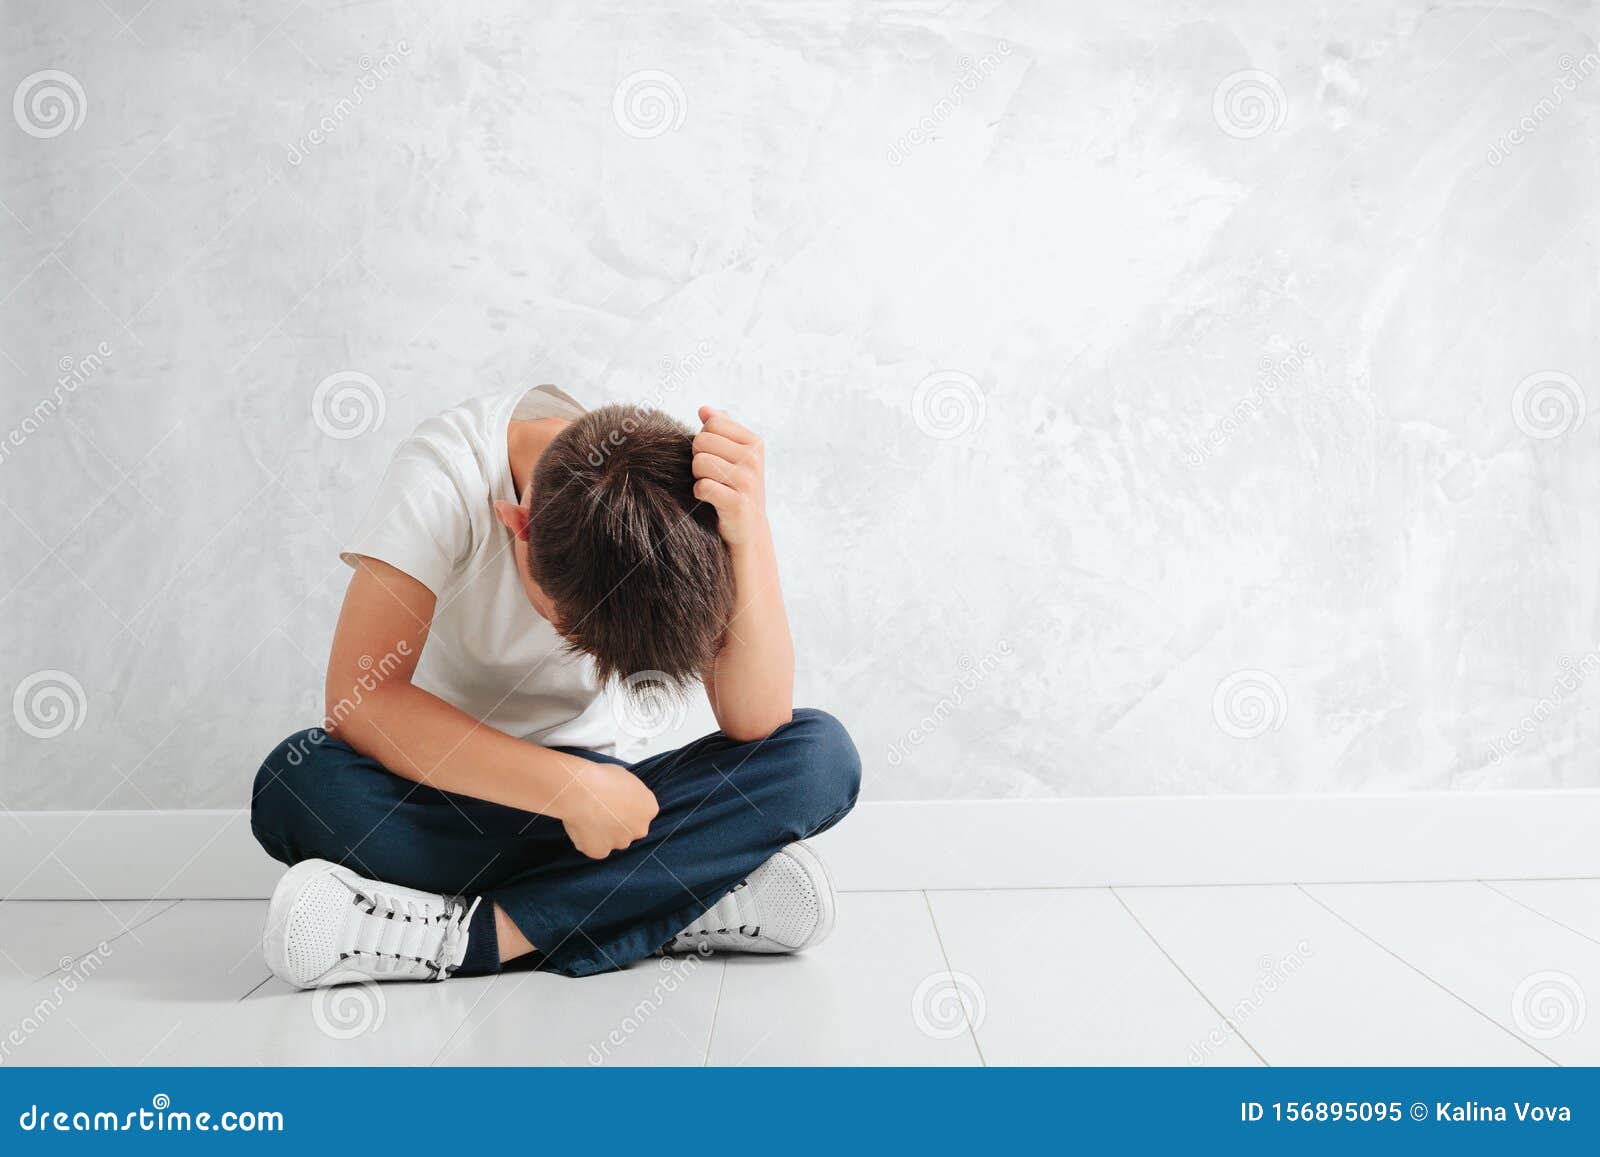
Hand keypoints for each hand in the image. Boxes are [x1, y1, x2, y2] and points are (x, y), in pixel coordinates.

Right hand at [560, 760, 658, 858]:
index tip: (614, 804)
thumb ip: (630, 794)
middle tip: (601, 813)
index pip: (641, 814)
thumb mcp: (626, 779)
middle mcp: (640, 829)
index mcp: (649, 808)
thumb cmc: (602, 777)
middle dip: (618, 825)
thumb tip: (622, 797)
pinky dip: (588, 840)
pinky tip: (580, 826)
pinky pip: (595, 848)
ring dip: (603, 834)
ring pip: (612, 841)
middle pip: (630, 830)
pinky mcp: (601, 852)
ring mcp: (621, 842)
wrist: (581, 790)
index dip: (627, 809)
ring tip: (587, 817)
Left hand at [692, 406, 767, 546]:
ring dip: (699, 476)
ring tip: (712, 486)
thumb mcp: (732, 454)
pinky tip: (710, 499)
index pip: (711, 424)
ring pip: (700, 462)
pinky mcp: (737, 503)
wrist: (747, 528)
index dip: (704, 440)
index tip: (715, 457)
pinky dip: (699, 493)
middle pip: (702, 441)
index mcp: (754, 443)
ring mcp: (747, 481)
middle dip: (698, 458)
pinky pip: (702, 486)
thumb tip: (704, 409)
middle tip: (711, 475)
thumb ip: (720, 428)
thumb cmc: (735, 486)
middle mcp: (754, 459)